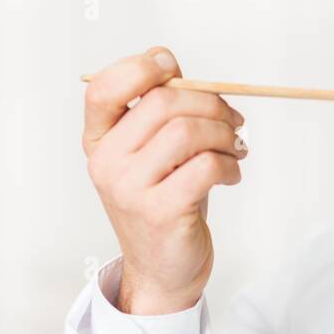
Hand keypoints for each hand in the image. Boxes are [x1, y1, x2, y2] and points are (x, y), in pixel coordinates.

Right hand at [82, 46, 245, 313]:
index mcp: (99, 141)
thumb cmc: (165, 200)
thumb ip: (159, 109)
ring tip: (234, 149)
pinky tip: (230, 174)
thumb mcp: (154, 152)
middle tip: (232, 120)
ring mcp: (128, 189)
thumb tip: (172, 64)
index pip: (102, 88)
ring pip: (187, 131)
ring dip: (224, 134)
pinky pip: (205, 166)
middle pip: (162, 102)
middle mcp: (106, 163)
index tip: (173, 68)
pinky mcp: (159, 212)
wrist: (163, 270)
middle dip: (209, 103)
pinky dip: (229, 165)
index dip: (141, 67)